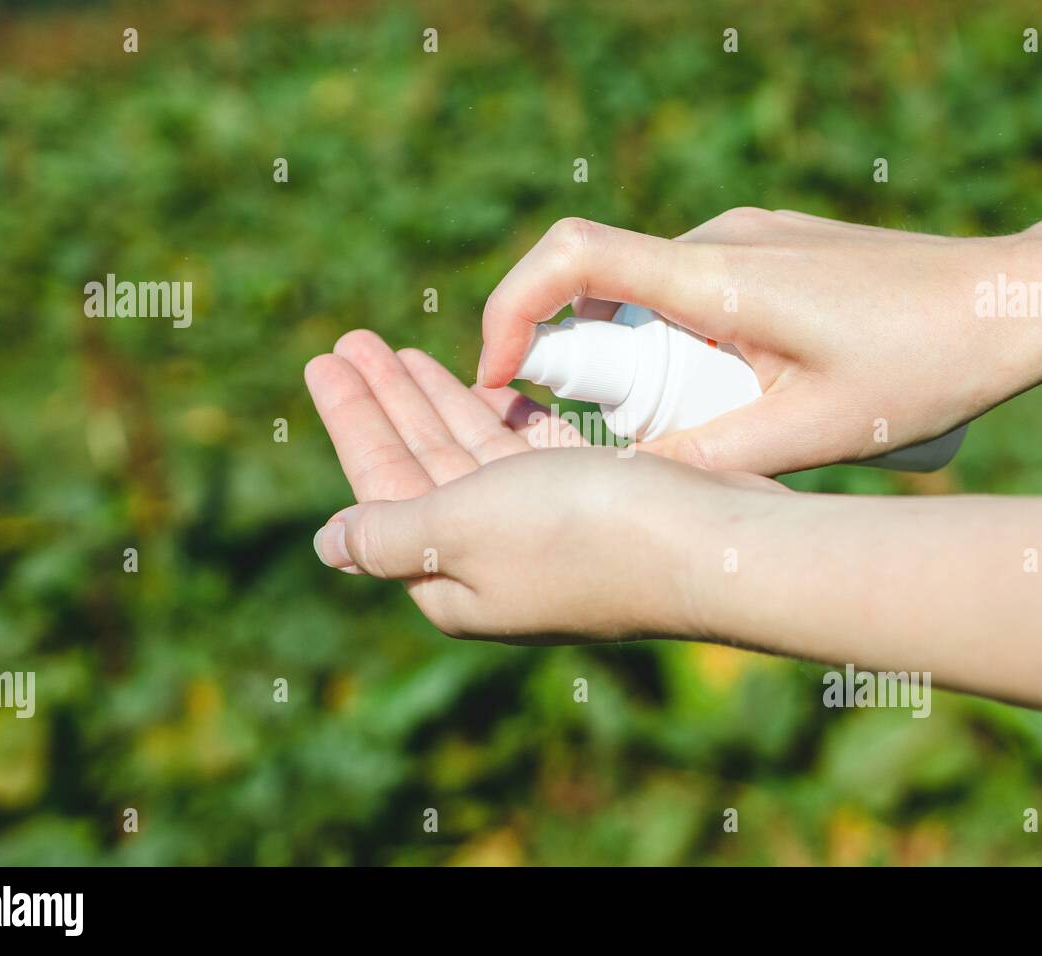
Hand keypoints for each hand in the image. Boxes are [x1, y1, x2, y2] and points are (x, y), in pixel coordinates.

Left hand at [304, 330, 784, 641]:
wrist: (716, 548)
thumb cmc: (585, 533)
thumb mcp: (463, 530)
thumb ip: (390, 534)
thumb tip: (328, 546)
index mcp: (449, 577)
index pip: (381, 485)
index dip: (353, 418)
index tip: (325, 356)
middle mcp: (492, 562)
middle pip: (422, 465)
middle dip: (387, 400)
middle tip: (352, 337)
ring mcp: (545, 535)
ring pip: (473, 454)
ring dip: (437, 399)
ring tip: (400, 350)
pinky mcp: (593, 506)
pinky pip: (528, 454)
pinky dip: (503, 416)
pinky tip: (486, 383)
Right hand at [477, 208, 1041, 473]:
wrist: (1019, 301)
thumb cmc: (929, 364)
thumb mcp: (813, 434)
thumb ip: (708, 457)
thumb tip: (626, 480)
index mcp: (719, 278)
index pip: (569, 258)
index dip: (508, 310)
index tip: (498, 378)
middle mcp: (721, 240)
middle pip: (598, 286)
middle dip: (576, 361)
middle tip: (613, 438)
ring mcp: (749, 237)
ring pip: (648, 295)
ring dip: (636, 359)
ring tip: (698, 421)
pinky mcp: (774, 248)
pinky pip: (693, 291)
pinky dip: (678, 343)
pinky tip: (743, 392)